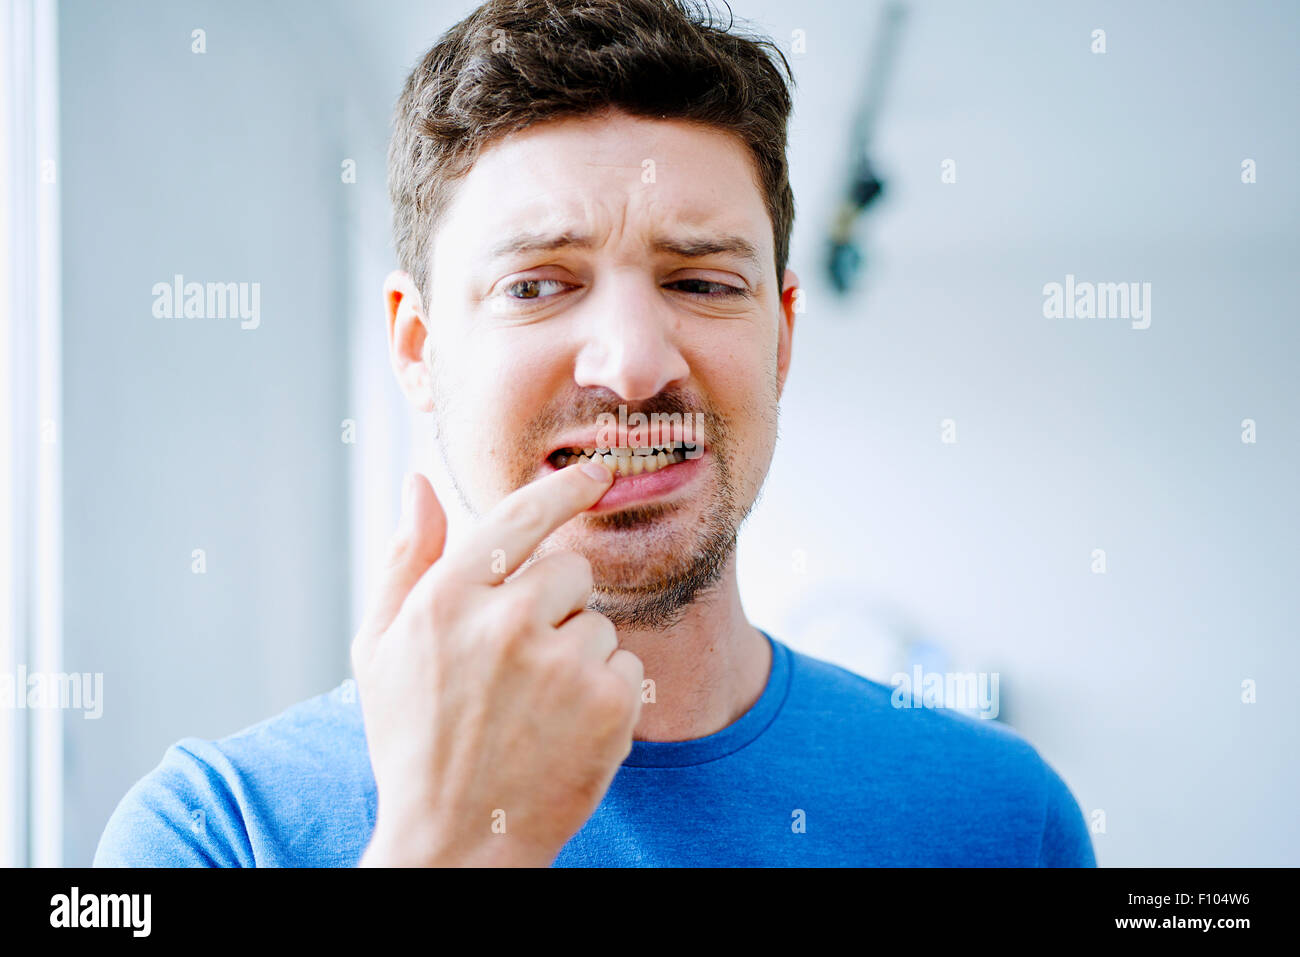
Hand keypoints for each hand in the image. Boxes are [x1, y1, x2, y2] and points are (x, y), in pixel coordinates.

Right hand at [352, 460, 642, 866]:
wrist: (455, 844)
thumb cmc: (414, 740)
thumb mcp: (380, 648)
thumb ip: (405, 559)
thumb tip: (419, 482)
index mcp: (446, 599)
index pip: (519, 517)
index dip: (562, 488)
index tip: (594, 472)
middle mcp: (505, 622)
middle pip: (570, 570)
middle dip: (556, 605)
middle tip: (519, 663)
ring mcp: (561, 663)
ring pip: (599, 622)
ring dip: (579, 654)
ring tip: (535, 707)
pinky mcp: (608, 704)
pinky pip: (627, 665)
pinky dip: (607, 694)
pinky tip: (565, 729)